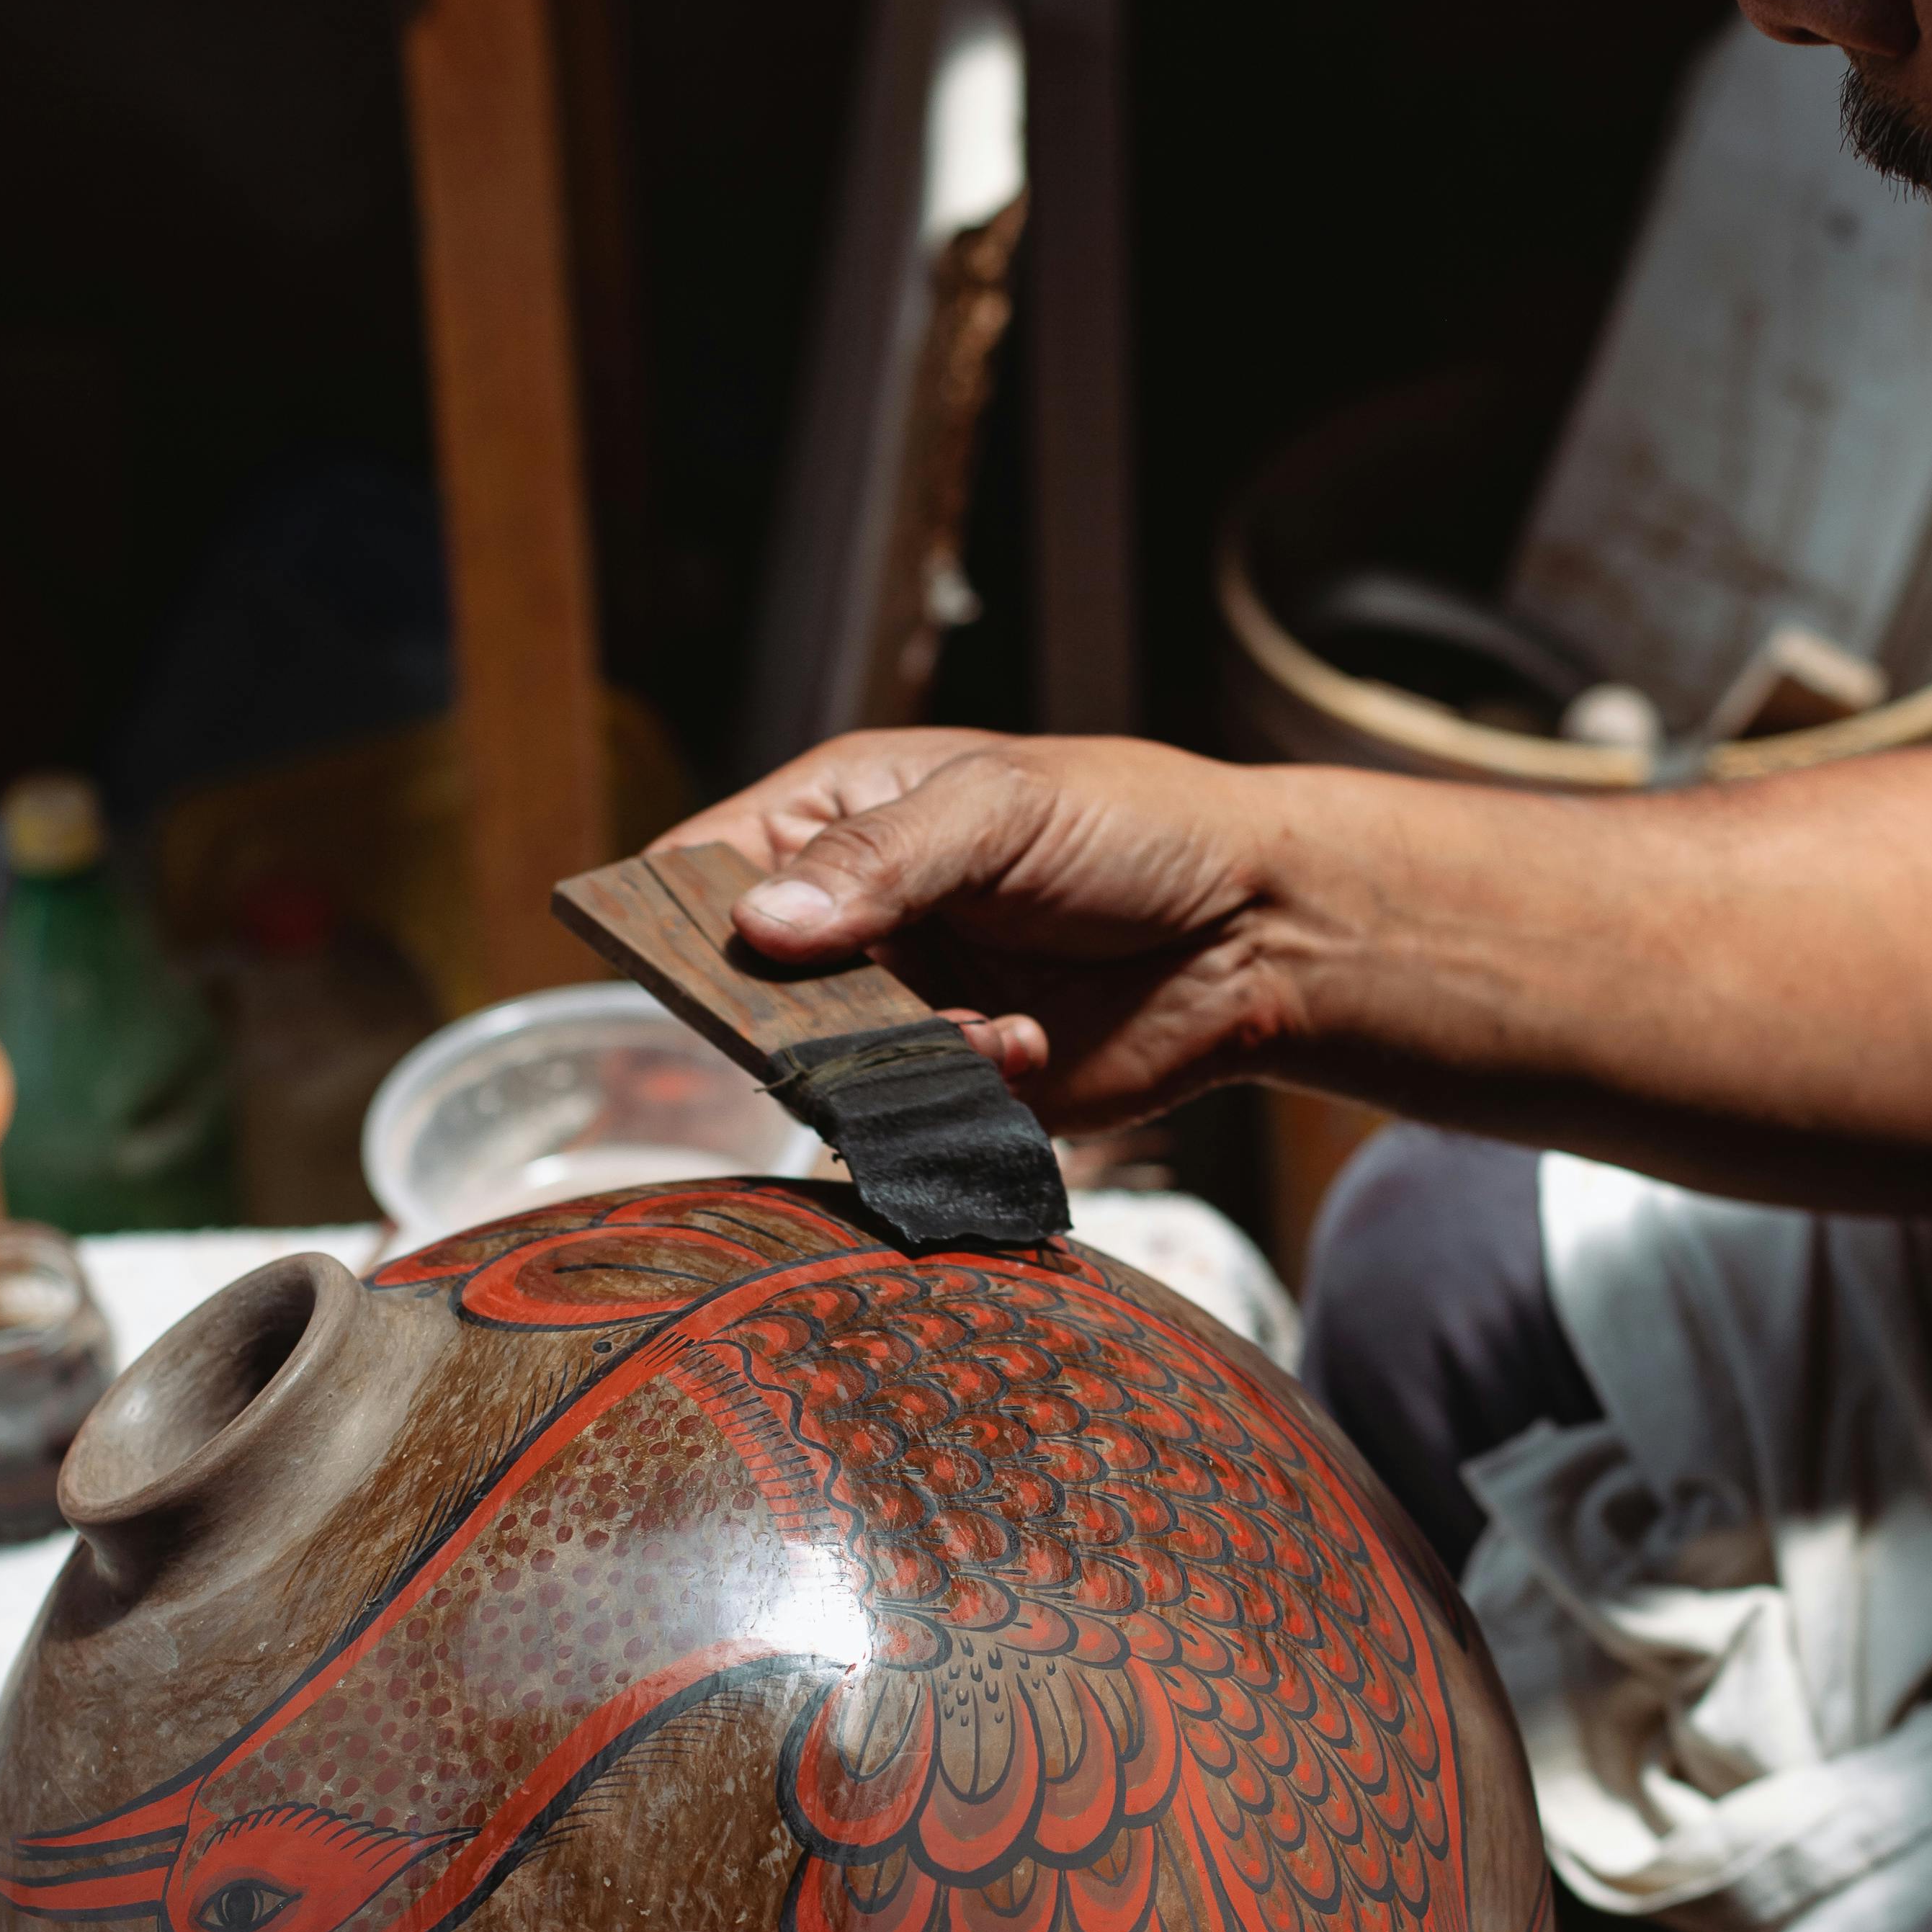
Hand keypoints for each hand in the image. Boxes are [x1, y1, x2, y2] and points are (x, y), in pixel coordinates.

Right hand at [652, 732, 1306, 1126]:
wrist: (1258, 932)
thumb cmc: (1136, 830)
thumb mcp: (1004, 810)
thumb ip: (882, 859)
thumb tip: (757, 923)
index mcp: (838, 819)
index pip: (701, 869)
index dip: (674, 916)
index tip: (697, 959)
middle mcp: (851, 922)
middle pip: (742, 990)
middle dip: (794, 1014)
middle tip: (861, 1009)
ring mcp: (895, 1009)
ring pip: (815, 1071)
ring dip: (889, 1059)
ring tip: (986, 1025)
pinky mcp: (948, 1089)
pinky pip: (897, 1122)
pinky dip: (951, 1096)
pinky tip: (1023, 1048)